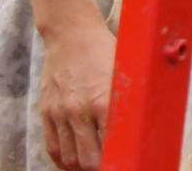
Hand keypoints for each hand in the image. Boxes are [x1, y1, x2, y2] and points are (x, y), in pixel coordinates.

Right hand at [39, 13, 114, 170]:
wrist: (72, 34)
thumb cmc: (105, 51)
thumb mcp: (124, 73)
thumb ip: (129, 99)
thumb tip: (144, 123)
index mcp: (104, 101)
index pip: (112, 146)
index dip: (120, 158)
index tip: (126, 160)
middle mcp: (80, 110)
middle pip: (88, 159)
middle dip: (100, 168)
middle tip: (110, 165)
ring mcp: (61, 112)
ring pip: (69, 157)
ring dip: (82, 167)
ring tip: (93, 166)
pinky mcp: (47, 111)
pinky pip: (52, 147)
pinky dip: (63, 161)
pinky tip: (74, 162)